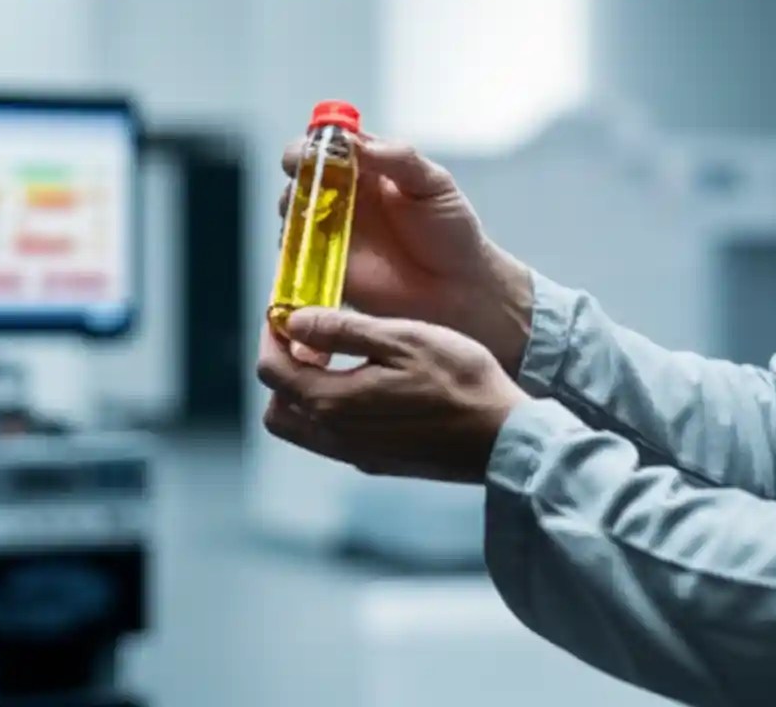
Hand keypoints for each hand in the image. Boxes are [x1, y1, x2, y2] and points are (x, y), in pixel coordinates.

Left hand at [256, 307, 529, 482]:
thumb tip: (293, 321)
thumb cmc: (460, 382)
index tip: (287, 314)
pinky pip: (332, 439)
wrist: (504, 438)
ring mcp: (356, 454)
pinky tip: (366, 385)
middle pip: (277, 408)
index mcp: (332, 404)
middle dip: (282, 370)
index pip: (272, 371)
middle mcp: (335, 437)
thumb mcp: (401, 338)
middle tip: (309, 339)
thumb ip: (341, 330)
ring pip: (302, 428)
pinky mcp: (378, 462)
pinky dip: (331, 411)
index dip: (271, 336)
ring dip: (305, 393)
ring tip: (338, 360)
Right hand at [280, 135, 532, 374]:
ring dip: (292, 204)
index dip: (318, 139)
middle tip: (305, 173)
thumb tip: (354, 141)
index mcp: (369, 168)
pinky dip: (293, 245)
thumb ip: (397, 158)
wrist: (457, 290)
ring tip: (310, 210)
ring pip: (293, 209)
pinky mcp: (324, 266)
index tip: (316, 143)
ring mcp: (331, 231)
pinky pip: (296, 252)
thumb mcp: (433, 183)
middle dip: (297, 167)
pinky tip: (308, 243)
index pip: (331, 143)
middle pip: (303, 171)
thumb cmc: (452, 233)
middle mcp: (344, 196)